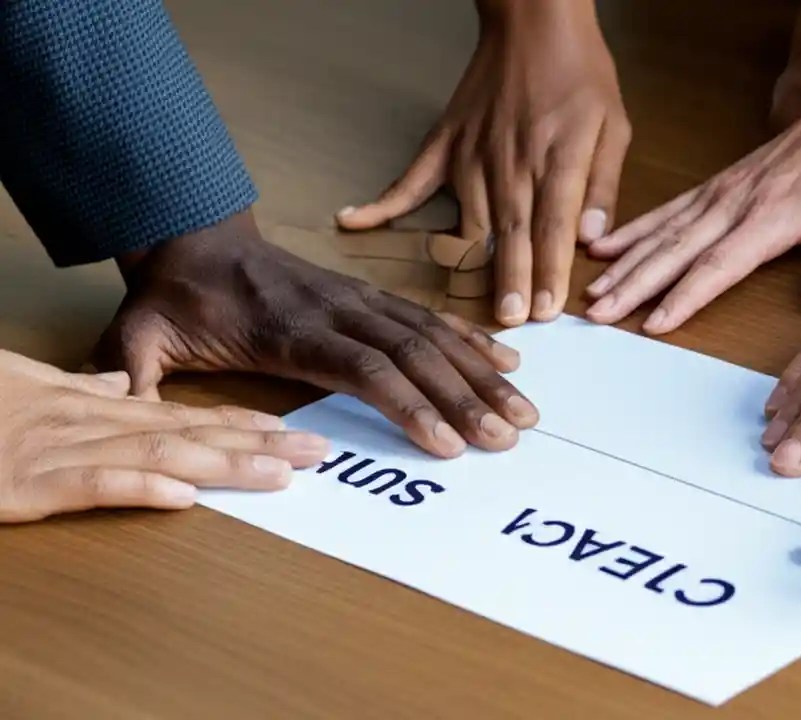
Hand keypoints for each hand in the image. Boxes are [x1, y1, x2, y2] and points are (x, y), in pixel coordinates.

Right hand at [0, 350, 328, 522]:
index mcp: (93, 408)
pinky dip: (141, 490)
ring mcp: (61, 452)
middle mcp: (90, 425)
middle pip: (190, 433)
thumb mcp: (22, 385)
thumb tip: (118, 388)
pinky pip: (93, 486)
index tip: (290, 431)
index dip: (241, 424)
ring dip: (223, 465)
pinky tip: (186, 498)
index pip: (185, 415)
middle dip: (258, 443)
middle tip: (318, 451)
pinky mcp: (26, 485)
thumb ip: (74, 390)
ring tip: (279, 474)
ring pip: (159, 455)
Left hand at [96, 212, 537, 457]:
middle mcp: (339, 311)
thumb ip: (132, 373)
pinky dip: (471, 340)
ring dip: (482, 373)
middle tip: (507, 437)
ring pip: (433, 336)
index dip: (411, 404)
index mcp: (293, 329)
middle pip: (416, 355)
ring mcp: (360, 300)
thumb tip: (118, 411)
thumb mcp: (140, 334)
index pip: (366, 368)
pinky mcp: (371, 297)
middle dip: (467, 397)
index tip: (449, 441)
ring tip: (523, 410)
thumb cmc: (177, 299)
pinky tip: (505, 359)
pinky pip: (429, 318)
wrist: (195, 241)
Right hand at [336, 0, 629, 325]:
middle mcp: (513, 162)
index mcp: (559, 158)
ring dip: (469, 265)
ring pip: (471, 220)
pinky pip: (411, 179)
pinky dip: (382, 204)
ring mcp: (473, 154)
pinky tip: (353, 222)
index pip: (554, 226)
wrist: (535, 20)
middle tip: (507, 323)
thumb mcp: (612, 125)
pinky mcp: (446, 143)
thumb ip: (604, 184)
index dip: (549, 270)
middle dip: (511, 281)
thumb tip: (595, 236)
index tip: (545, 310)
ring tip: (463, 310)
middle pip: (512, 233)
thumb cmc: (580, 73)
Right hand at [585, 68, 800, 333]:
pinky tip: (604, 248)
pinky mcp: (714, 185)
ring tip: (591, 292)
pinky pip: (666, 210)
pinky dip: (633, 230)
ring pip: (663, 232)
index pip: (720, 264)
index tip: (654, 323)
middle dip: (634, 286)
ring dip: (624, 264)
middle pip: (676, 250)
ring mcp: (720, 191)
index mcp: (774, 216)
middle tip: (597, 314)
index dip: (685, 296)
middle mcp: (737, 202)